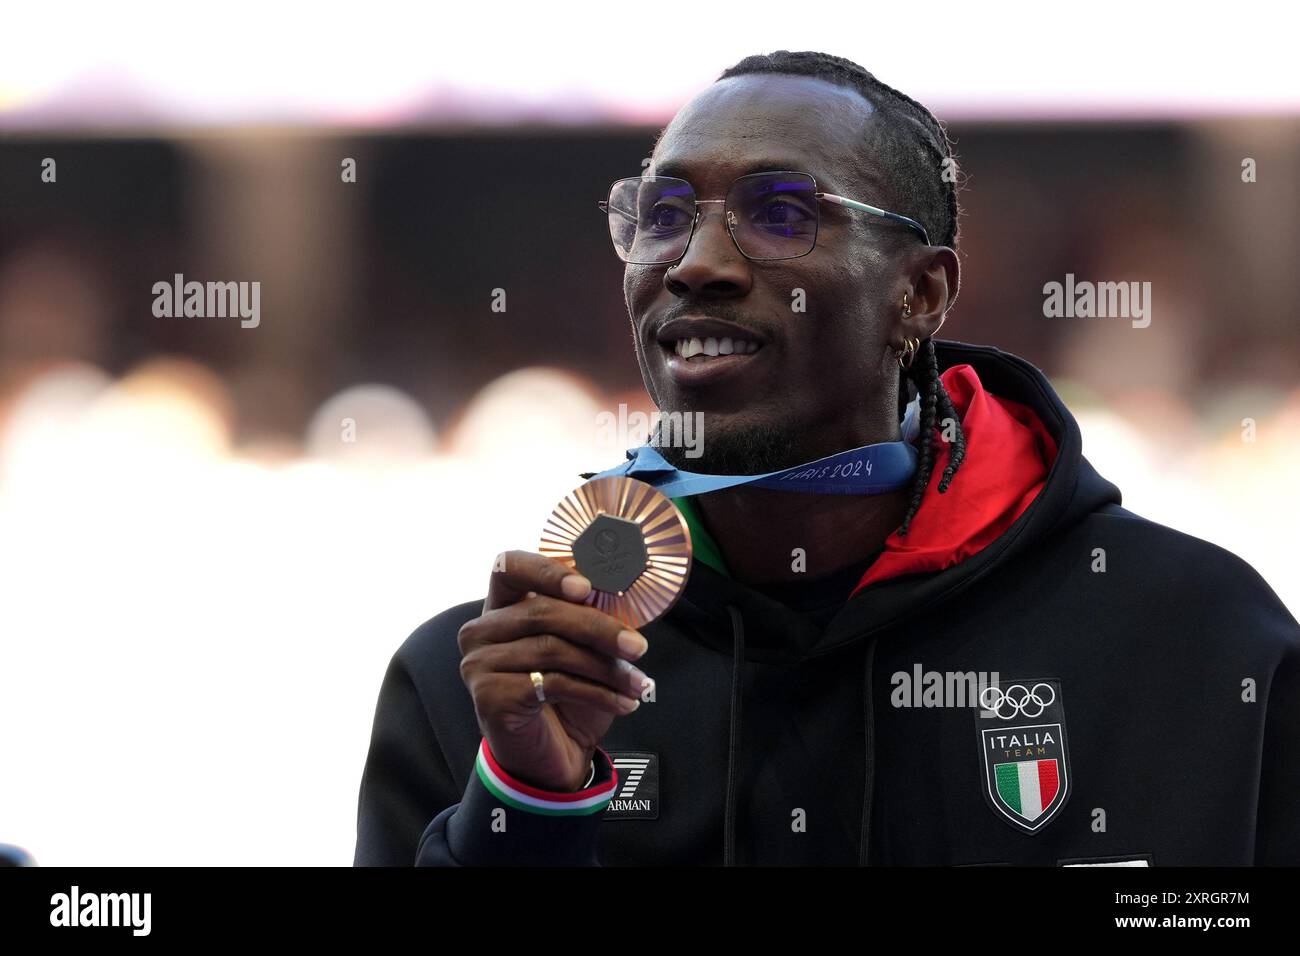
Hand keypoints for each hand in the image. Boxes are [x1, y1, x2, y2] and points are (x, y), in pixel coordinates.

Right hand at [457, 550, 651, 791]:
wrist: (551, 756)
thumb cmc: (567, 696)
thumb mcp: (581, 649)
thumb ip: (590, 616)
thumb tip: (624, 594)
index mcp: (501, 606)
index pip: (509, 566)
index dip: (546, 571)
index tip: (586, 587)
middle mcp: (481, 631)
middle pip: (542, 611)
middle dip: (600, 628)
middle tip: (638, 647)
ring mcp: (479, 664)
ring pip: (552, 649)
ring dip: (606, 668)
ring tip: (638, 682)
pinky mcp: (489, 696)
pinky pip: (553, 683)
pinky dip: (597, 692)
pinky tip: (623, 702)